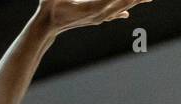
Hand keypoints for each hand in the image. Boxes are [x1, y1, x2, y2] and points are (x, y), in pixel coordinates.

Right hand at [37, 0, 153, 33]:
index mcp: (95, 7)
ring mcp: (98, 18)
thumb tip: (89, 0)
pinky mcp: (94, 19)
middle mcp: (100, 14)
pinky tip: (126, 14)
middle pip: (125, 2)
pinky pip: (111, 15)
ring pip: (121, 8)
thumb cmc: (50, 5)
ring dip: (135, 1)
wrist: (46, 25)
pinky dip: (121, 11)